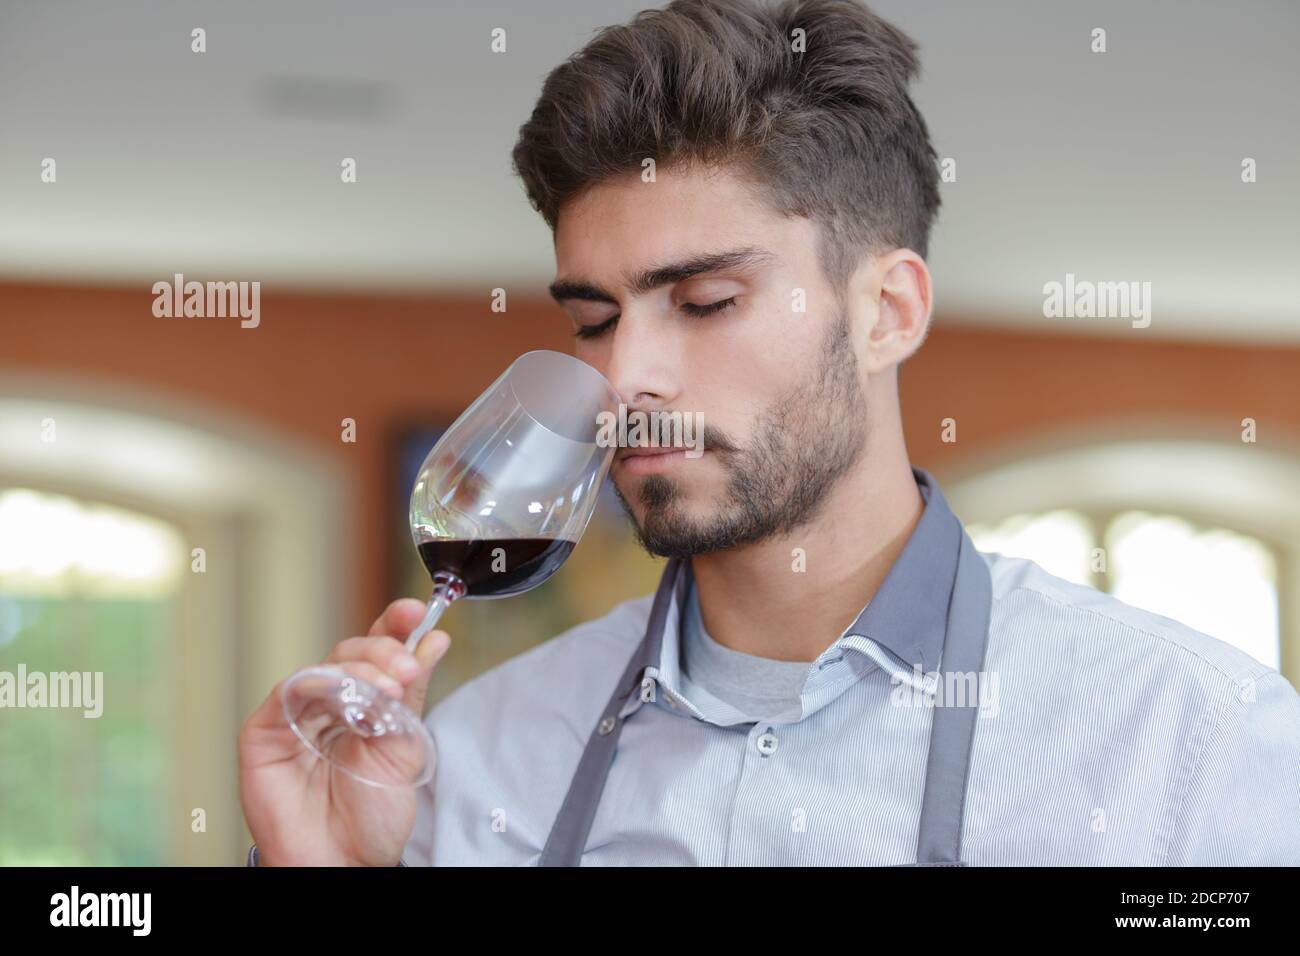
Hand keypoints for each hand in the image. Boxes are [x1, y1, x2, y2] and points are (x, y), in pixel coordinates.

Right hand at [237, 599, 450, 865]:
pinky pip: (290, 691)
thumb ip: (412, 694)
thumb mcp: (404, 746)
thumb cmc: (370, 815)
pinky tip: (347, 694)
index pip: (376, 652)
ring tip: (390, 686)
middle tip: (407, 667)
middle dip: (383, 651)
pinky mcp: (265, 731)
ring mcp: (295, 714)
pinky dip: (321, 684)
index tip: (416, 611)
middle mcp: (327, 703)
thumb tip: (433, 641)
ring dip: (360, 670)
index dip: (393, 626)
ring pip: (324, 668)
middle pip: (351, 654)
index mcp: (362, 702)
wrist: (343, 863)